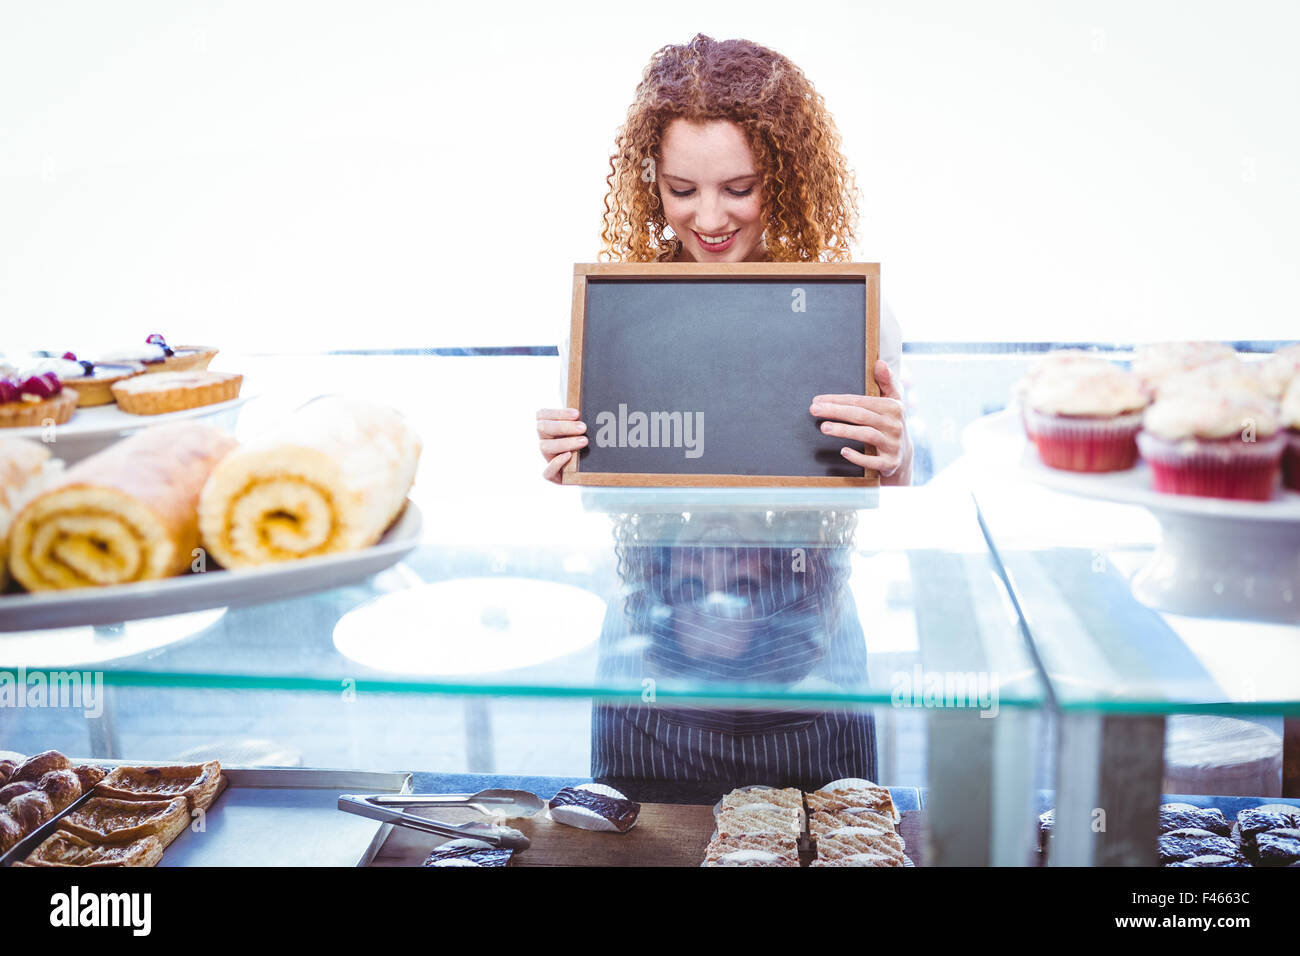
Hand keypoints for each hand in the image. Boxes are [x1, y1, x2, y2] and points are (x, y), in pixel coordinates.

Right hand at [536, 407, 586, 483]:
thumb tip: (589, 413)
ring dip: (564, 442)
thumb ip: (578, 423)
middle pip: (543, 428)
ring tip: (583, 441)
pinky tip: (568, 456)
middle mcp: (544, 441)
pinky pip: (547, 472)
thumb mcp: (580, 431)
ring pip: (545, 447)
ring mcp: (547, 458)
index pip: (542, 414)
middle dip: (564, 426)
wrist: (588, 470)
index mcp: (547, 427)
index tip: (577, 414)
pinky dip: (556, 463)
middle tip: (583, 427)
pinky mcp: (552, 475)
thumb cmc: (583, 444)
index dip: (557, 413)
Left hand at [810, 360, 911, 483]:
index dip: (838, 400)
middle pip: (861, 416)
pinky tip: (843, 451)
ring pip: (866, 435)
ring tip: (824, 427)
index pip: (861, 401)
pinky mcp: (890, 463)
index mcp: (893, 407)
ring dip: (844, 431)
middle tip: (814, 410)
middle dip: (836, 411)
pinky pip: (873, 460)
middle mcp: (895, 425)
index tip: (818, 399)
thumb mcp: (893, 401)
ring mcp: (893, 445)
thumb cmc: (890, 422)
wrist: (903, 455)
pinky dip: (858, 456)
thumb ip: (886, 381)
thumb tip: (879, 362)